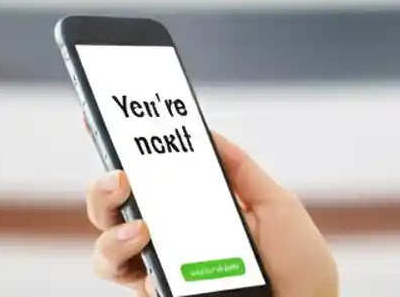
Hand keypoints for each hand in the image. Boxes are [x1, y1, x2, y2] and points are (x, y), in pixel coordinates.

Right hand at [86, 132, 338, 296]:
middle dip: (102, 190)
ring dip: (112, 238)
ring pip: (108, 253)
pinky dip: (144, 275)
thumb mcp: (276, 204)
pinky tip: (160, 272)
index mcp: (191, 207)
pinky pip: (137, 286)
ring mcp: (163, 272)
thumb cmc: (297, 264)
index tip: (102, 120)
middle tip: (121, 178)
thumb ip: (240, 170)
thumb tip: (206, 133)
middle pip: (112, 211)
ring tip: (141, 229)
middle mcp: (168, 238)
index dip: (117, 150)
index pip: (145, 178)